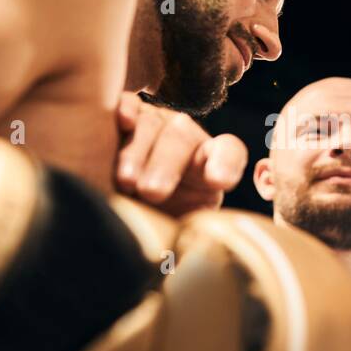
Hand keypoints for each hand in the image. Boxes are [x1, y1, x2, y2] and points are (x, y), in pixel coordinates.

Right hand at [114, 92, 246, 214]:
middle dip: (166, 166)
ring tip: (127, 181)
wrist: (122, 206)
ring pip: (151, 126)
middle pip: (182, 138)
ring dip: (137, 154)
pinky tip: (124, 120)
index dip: (226, 164)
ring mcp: (154, 121)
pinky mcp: (125, 114)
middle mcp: (183, 136)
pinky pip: (128, 104)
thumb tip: (192, 245)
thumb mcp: (178, 227)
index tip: (218, 181)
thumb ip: (190, 227)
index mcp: (209, 162)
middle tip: (152, 192)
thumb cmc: (156, 219)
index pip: (228, 153)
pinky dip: (126, 110)